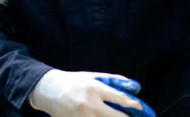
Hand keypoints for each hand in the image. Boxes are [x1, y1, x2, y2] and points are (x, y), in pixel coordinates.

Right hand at [29, 69, 154, 116]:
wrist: (49, 90)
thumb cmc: (74, 82)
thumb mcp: (92, 76)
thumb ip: (112, 81)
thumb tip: (132, 86)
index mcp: (94, 89)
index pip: (119, 98)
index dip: (133, 104)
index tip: (140, 108)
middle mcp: (89, 104)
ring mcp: (81, 116)